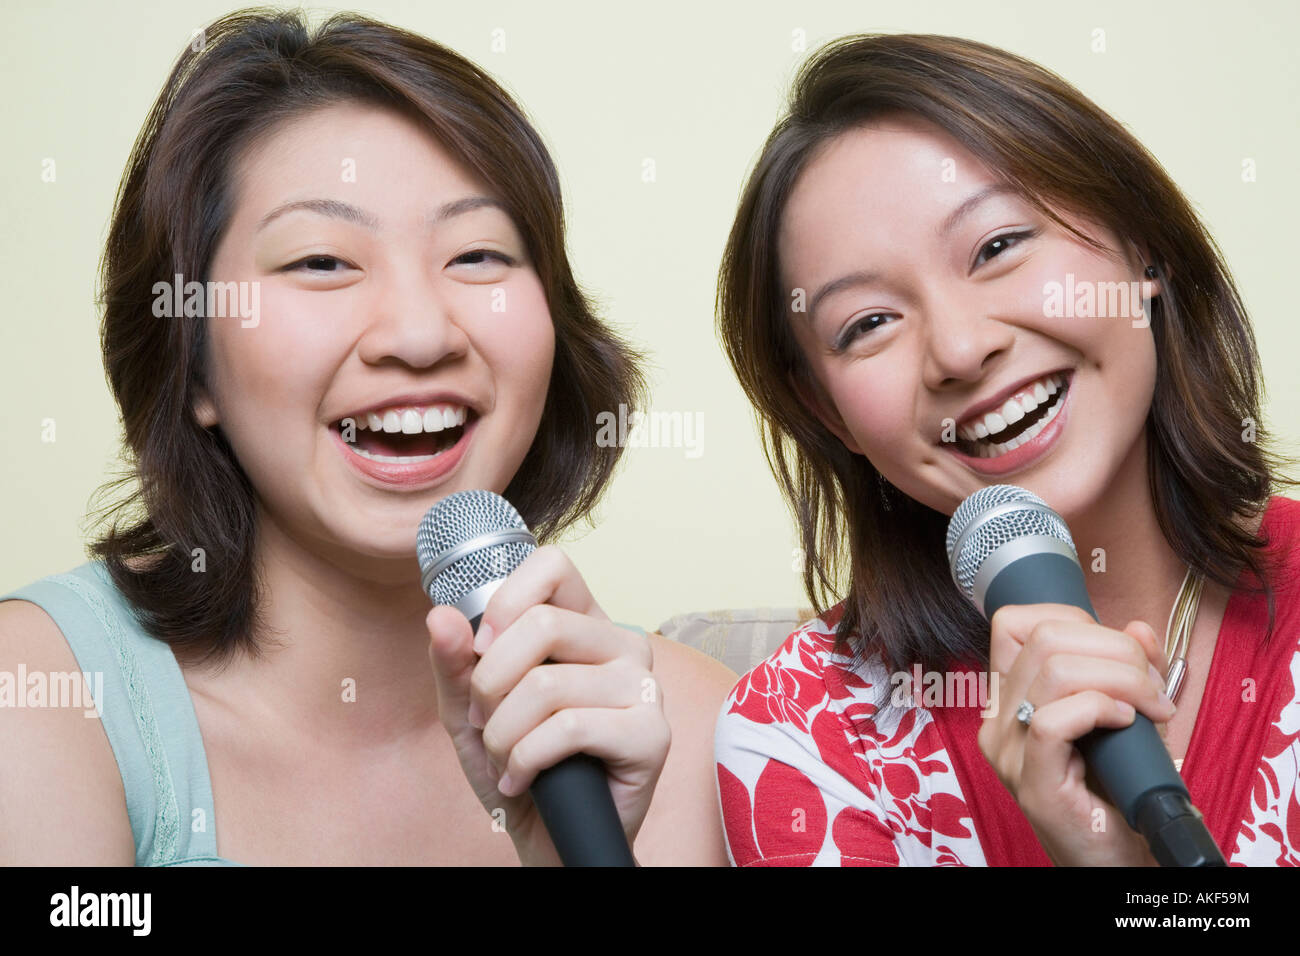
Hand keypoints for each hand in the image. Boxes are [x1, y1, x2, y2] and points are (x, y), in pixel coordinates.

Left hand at [425, 545, 669, 865]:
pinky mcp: (652, 734)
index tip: (482, 651)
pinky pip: (569, 728)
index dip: (505, 601)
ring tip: (506, 760)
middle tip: (487, 722)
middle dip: (490, 682)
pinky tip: (523, 779)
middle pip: (541, 623)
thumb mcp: (470, 712)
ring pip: (547, 684)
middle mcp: (623, 645)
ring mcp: (642, 687)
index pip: (552, 565)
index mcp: (585, 624)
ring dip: (504, 734)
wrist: (549, 842)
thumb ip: (454, 663)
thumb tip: (440, 615)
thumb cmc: (518, 768)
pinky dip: (527, 759)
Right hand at [978, 603, 1174, 865]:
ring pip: (1055, 671)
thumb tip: (1138, 629)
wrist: (1118, 861)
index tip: (1115, 651)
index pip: (1013, 623)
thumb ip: (1131, 670)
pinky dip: (1098, 708)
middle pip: (1045, 638)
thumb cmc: (1117, 794)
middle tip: (1152, 687)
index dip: (1072, 619)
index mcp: (1009, 699)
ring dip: (1122, 678)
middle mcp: (998, 721)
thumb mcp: (1128, 717)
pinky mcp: (1032, 783)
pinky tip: (1125, 723)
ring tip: (1151, 708)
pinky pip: (1053, 720)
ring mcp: (1009, 753)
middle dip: (1114, 648)